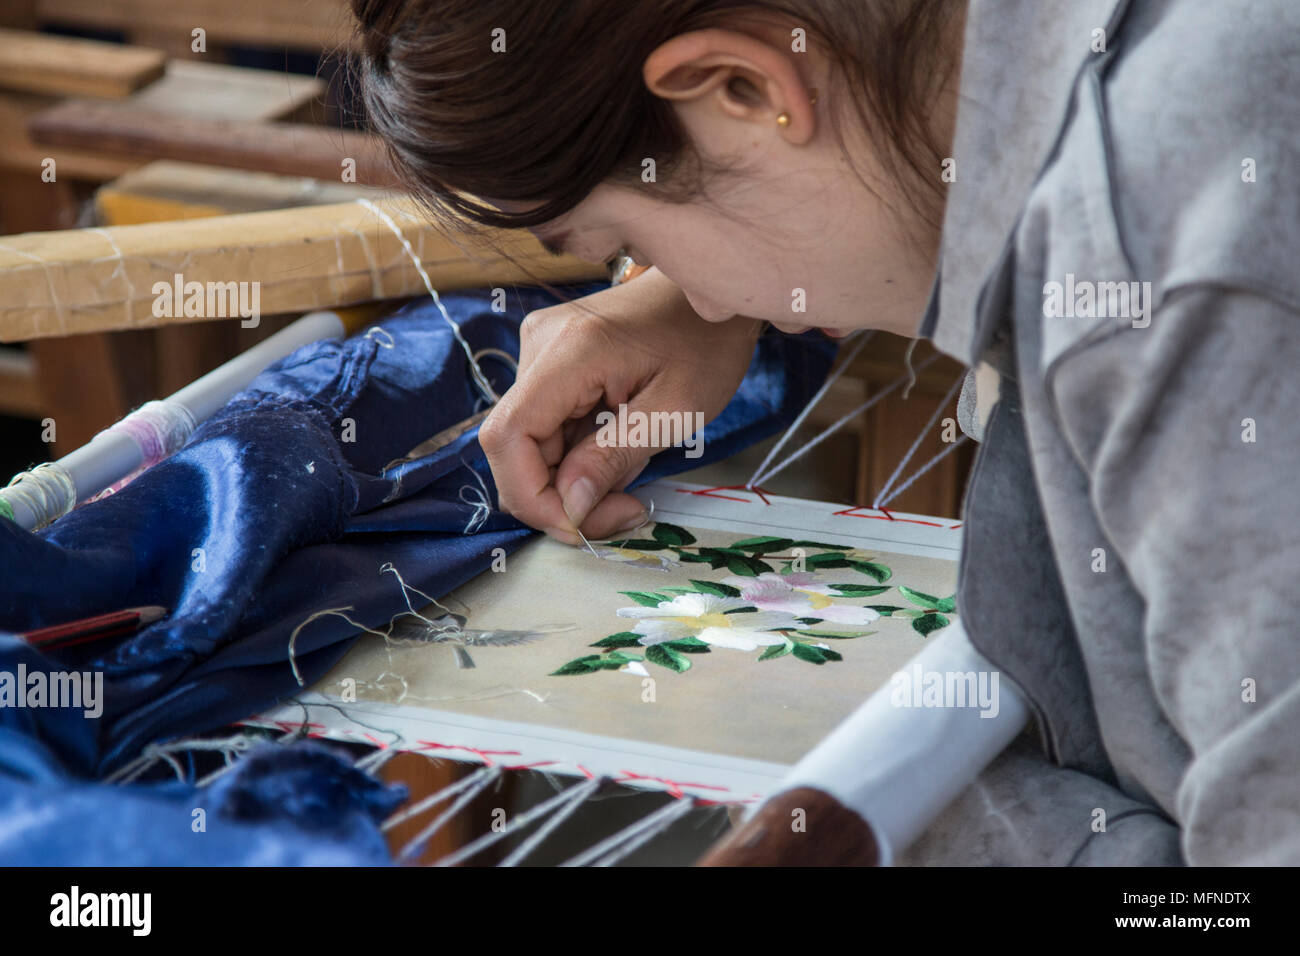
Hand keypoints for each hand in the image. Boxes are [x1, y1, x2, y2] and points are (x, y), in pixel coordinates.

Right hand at [479, 267, 761, 543]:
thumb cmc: (707, 342)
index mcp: (567, 352)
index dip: (532, 496)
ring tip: (633, 472)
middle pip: (516, 446)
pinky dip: (578, 454)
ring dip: (574, 477)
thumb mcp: (675, 410)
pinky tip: (621, 448)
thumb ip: (615, 458)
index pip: (507, 438)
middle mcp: (539, 346)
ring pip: (532, 442)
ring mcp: (541, 351)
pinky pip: (548, 425)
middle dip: (561, 495)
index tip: (582, 524)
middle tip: (624, 512)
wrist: (710, 293)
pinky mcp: (551, 361)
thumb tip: (570, 508)